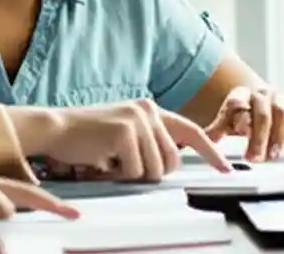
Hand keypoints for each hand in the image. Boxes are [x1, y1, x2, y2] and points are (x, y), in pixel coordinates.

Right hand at [12, 99, 229, 181]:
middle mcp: (147, 110)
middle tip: (126, 167)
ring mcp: (137, 120)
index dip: (210, 152)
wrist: (57, 129)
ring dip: (132, 174)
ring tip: (112, 160)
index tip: (226, 168)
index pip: (190, 131)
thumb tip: (173, 162)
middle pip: (172, 161)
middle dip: (152, 173)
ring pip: (154, 170)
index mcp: (151, 109)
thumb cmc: (88, 137)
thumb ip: (150, 139)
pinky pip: (134, 171)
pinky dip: (118, 174)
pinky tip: (103, 160)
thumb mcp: (125, 131)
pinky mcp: (124, 132)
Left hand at [205, 85, 283, 161]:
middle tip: (254, 159)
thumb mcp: (227, 120)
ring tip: (273, 156)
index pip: (238, 103)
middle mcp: (260, 93)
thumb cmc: (241, 114)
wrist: (259, 98)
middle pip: (261, 115)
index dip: (239, 118)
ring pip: (281, 115)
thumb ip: (217, 130)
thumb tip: (206, 143)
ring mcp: (278, 97)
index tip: (239, 132)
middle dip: (258, 138)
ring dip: (278, 137)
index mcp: (240, 94)